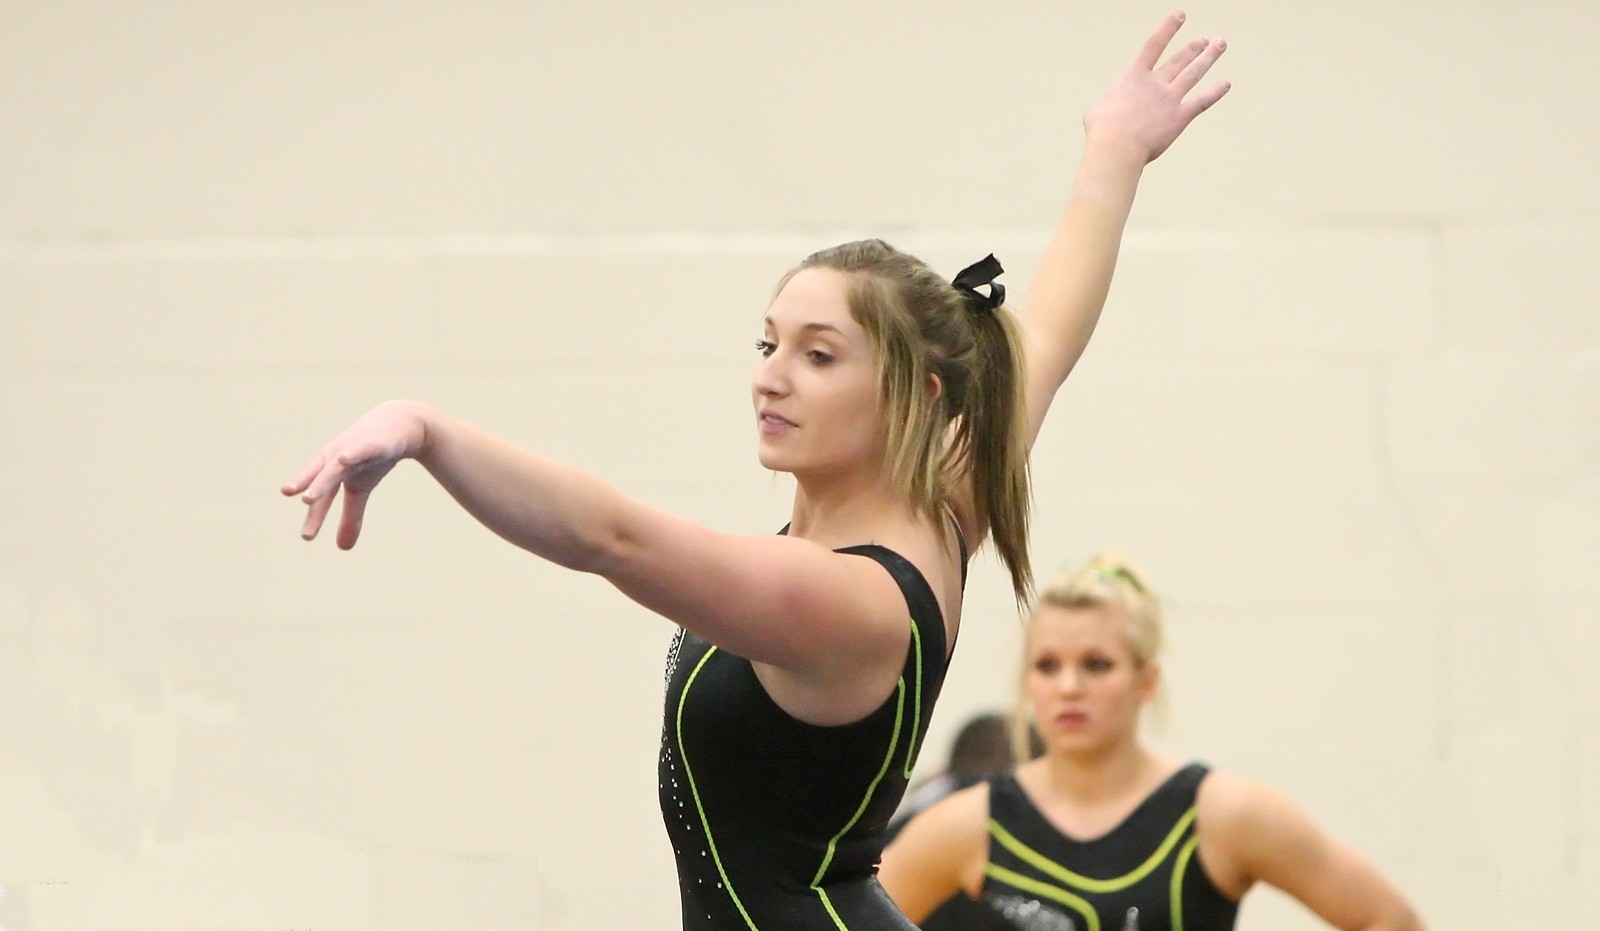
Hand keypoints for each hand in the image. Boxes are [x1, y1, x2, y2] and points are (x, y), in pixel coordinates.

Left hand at [280, 400, 430, 548]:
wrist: (399, 425)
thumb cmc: (371, 457)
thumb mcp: (361, 489)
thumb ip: (349, 517)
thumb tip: (342, 549)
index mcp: (330, 470)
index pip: (320, 493)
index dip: (312, 511)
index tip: (306, 534)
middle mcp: (336, 458)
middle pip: (323, 480)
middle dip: (313, 494)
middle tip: (305, 516)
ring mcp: (353, 449)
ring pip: (336, 467)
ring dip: (322, 480)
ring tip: (309, 497)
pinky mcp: (374, 443)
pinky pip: (361, 448)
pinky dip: (352, 454)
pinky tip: (343, 459)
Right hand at [1084, 11, 1230, 163]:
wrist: (1116, 146)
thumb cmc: (1102, 131)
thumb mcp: (1098, 111)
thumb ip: (1110, 105)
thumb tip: (1108, 113)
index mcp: (1133, 77)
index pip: (1153, 45)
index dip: (1168, 28)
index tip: (1180, 15)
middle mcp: (1155, 83)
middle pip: (1179, 59)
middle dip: (1194, 47)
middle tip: (1204, 40)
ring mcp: (1170, 98)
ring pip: (1194, 73)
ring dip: (1208, 57)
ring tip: (1220, 45)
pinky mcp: (1179, 117)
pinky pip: (1202, 101)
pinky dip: (1215, 92)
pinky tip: (1226, 84)